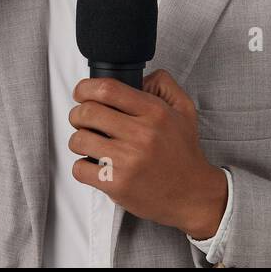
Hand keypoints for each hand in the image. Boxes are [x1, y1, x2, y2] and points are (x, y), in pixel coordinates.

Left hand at [67, 69, 228, 239]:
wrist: (193, 194)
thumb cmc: (184, 152)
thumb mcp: (184, 109)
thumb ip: (163, 84)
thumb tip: (137, 77)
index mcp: (155, 112)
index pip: (108, 89)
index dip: (86, 88)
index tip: (81, 93)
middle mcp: (141, 135)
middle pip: (88, 113)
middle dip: (77, 114)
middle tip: (82, 119)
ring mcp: (128, 161)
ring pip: (79, 140)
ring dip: (78, 140)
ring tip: (89, 143)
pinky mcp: (118, 185)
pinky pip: (80, 169)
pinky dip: (81, 166)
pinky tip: (94, 165)